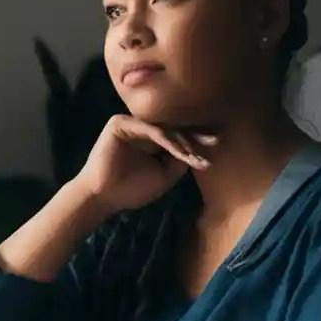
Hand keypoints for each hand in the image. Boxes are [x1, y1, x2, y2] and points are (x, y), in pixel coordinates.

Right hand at [71, 115, 215, 213]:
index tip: (217, 144)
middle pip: (172, 129)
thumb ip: (179, 161)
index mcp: (150, 141)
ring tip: (196, 156)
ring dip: (182, 143)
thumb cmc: (130, 190)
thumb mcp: (164, 175)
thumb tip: (196, 148)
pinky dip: (167, 141)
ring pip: (163, 129)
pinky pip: (151, 130)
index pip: (176, 136)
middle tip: (215, 142)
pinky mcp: (120, 123)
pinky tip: (180, 152)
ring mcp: (130, 124)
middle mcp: (140, 129)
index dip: (196, 140)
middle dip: (194, 137)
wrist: (102, 197)